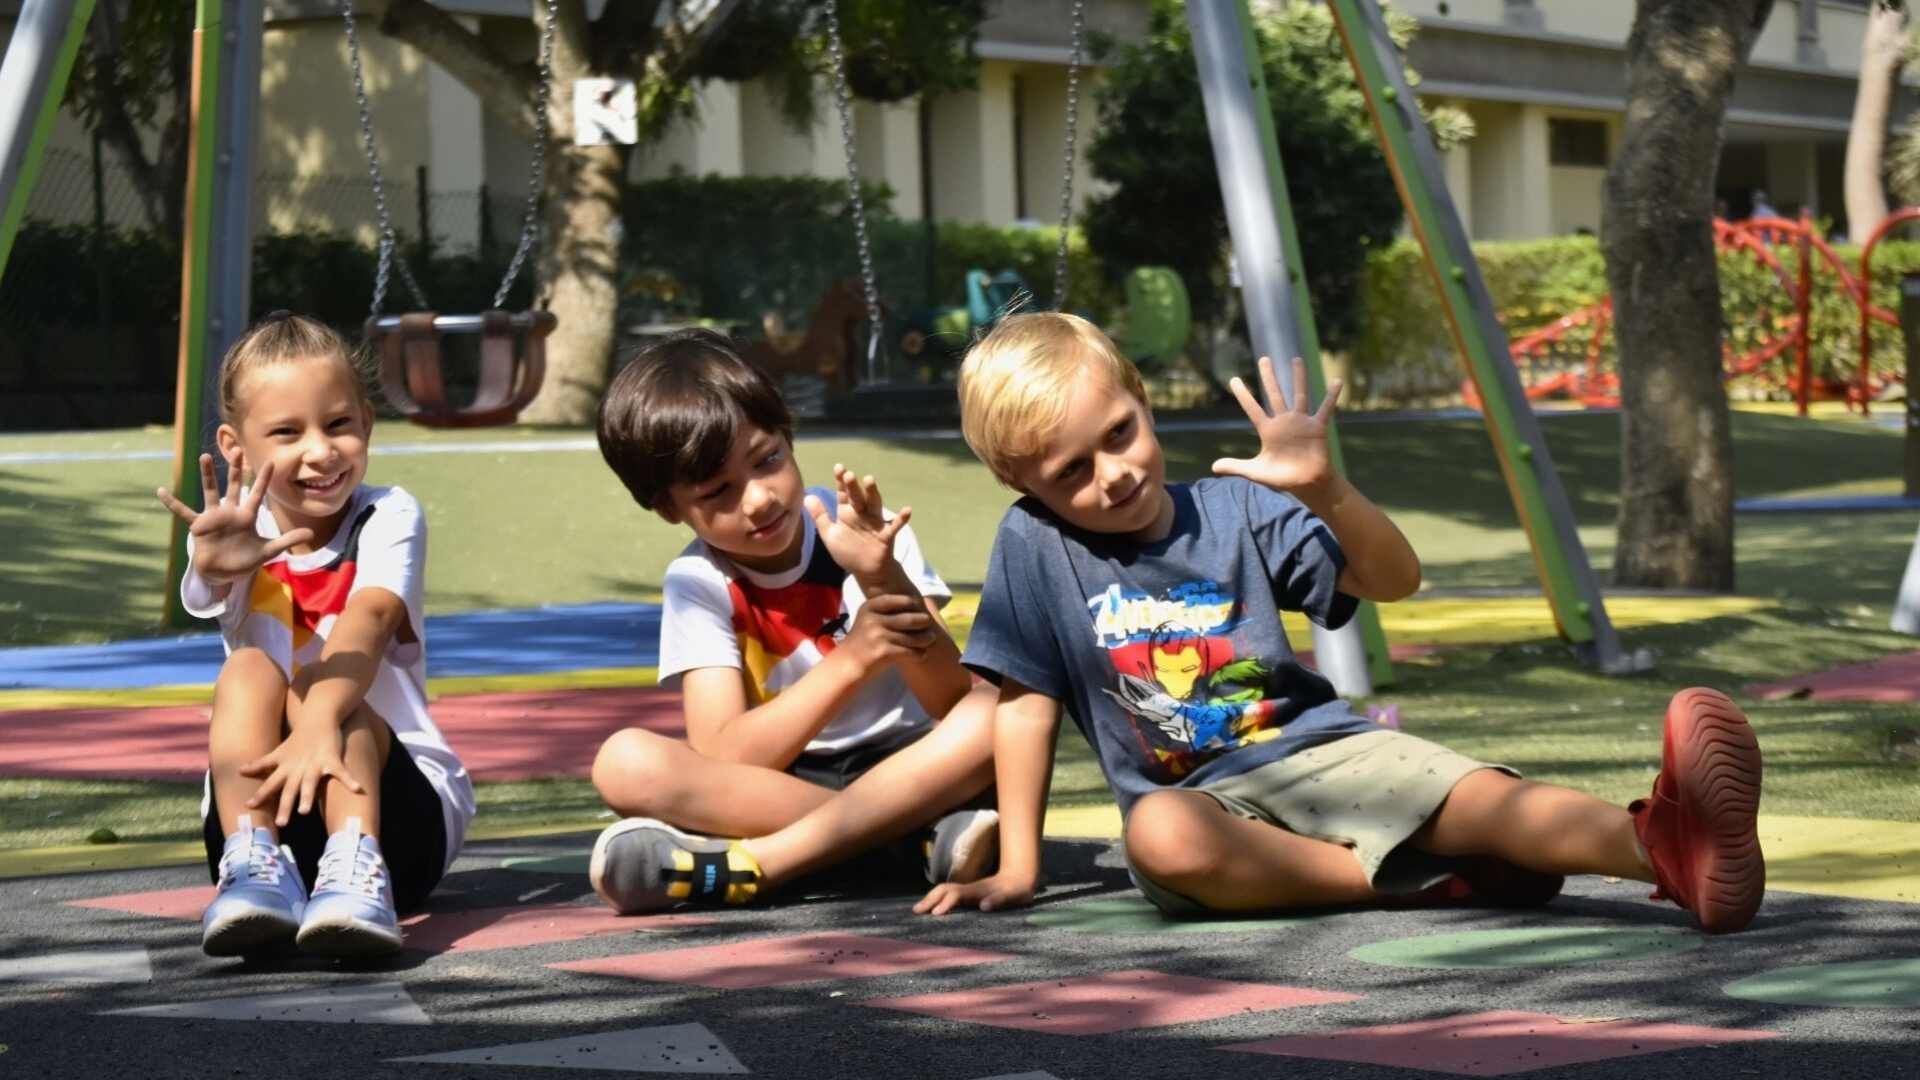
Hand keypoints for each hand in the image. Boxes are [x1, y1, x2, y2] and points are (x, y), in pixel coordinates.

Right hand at [157, 454, 313, 583]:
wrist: (223, 573)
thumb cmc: (244, 561)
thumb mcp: (268, 551)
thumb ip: (286, 541)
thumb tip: (310, 534)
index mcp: (247, 517)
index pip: (257, 494)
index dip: (263, 480)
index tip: (271, 462)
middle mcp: (230, 512)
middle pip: (233, 486)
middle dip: (234, 468)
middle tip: (236, 448)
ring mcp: (213, 517)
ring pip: (210, 492)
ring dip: (206, 475)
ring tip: (203, 456)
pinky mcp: (199, 526)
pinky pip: (183, 512)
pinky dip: (172, 503)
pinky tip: (161, 491)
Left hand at [239, 722, 366, 827]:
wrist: (318, 718)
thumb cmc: (297, 739)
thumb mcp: (278, 752)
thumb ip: (261, 764)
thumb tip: (240, 771)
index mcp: (286, 767)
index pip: (270, 783)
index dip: (260, 794)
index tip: (249, 806)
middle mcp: (298, 767)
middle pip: (290, 789)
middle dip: (285, 805)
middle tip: (280, 823)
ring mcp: (316, 763)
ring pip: (310, 782)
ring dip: (307, 796)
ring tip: (304, 812)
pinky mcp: (333, 759)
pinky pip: (341, 772)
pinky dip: (350, 780)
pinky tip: (358, 789)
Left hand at [805, 465, 910, 585]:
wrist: (866, 571)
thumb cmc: (848, 551)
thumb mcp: (830, 535)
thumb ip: (820, 517)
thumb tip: (807, 497)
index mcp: (848, 512)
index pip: (844, 493)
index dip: (841, 482)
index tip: (839, 468)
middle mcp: (862, 514)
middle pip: (857, 496)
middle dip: (853, 486)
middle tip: (848, 474)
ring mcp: (875, 522)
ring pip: (874, 504)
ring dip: (872, 492)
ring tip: (870, 480)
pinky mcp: (886, 535)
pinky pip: (895, 525)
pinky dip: (902, 518)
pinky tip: (907, 510)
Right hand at [839, 592, 936, 669]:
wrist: (849, 662)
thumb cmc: (863, 640)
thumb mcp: (868, 619)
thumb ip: (884, 612)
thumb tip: (913, 603)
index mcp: (868, 609)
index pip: (890, 600)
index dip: (905, 600)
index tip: (916, 602)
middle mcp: (873, 620)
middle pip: (906, 619)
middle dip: (921, 620)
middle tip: (928, 621)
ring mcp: (878, 636)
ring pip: (910, 637)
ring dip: (924, 639)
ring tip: (931, 639)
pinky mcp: (884, 652)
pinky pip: (907, 651)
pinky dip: (917, 654)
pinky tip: (923, 654)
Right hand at [914, 871, 1036, 915]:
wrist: (1019, 877)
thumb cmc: (1017, 890)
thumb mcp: (1012, 896)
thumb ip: (999, 900)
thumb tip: (983, 906)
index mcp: (977, 891)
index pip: (956, 895)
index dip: (945, 903)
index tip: (935, 914)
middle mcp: (969, 889)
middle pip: (944, 889)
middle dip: (930, 899)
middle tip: (916, 911)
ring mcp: (967, 890)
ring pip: (944, 891)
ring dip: (930, 898)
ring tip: (917, 910)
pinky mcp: (968, 894)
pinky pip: (948, 895)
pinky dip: (937, 900)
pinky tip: (931, 909)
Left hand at [1211, 356, 1340, 495]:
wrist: (1307, 484)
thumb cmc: (1282, 478)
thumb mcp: (1256, 472)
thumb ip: (1236, 467)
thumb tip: (1213, 467)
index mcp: (1268, 430)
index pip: (1252, 409)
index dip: (1243, 395)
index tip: (1234, 379)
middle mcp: (1284, 422)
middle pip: (1274, 394)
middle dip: (1269, 377)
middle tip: (1264, 358)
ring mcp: (1301, 423)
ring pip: (1300, 395)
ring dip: (1299, 378)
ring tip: (1296, 359)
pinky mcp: (1317, 427)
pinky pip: (1326, 409)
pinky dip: (1332, 396)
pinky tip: (1337, 381)